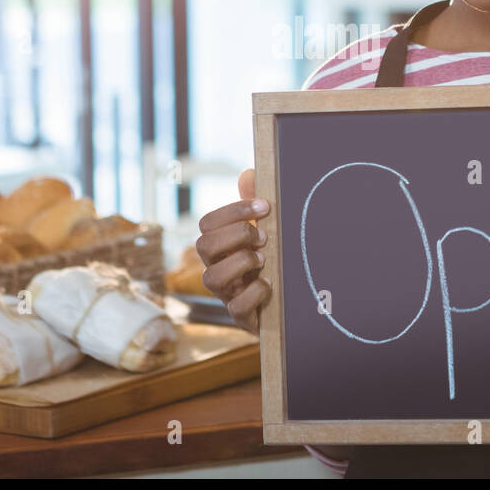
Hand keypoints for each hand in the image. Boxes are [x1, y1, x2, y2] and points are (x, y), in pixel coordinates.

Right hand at [195, 168, 271, 333]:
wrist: (286, 305)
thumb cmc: (270, 262)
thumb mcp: (264, 231)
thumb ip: (254, 205)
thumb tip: (248, 172)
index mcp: (220, 246)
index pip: (208, 222)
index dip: (234, 211)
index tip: (265, 206)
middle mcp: (216, 268)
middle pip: (203, 245)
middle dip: (236, 235)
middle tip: (263, 236)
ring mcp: (226, 294)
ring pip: (211, 278)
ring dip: (241, 263)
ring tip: (264, 260)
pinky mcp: (241, 317)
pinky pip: (236, 307)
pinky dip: (255, 293)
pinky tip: (270, 284)